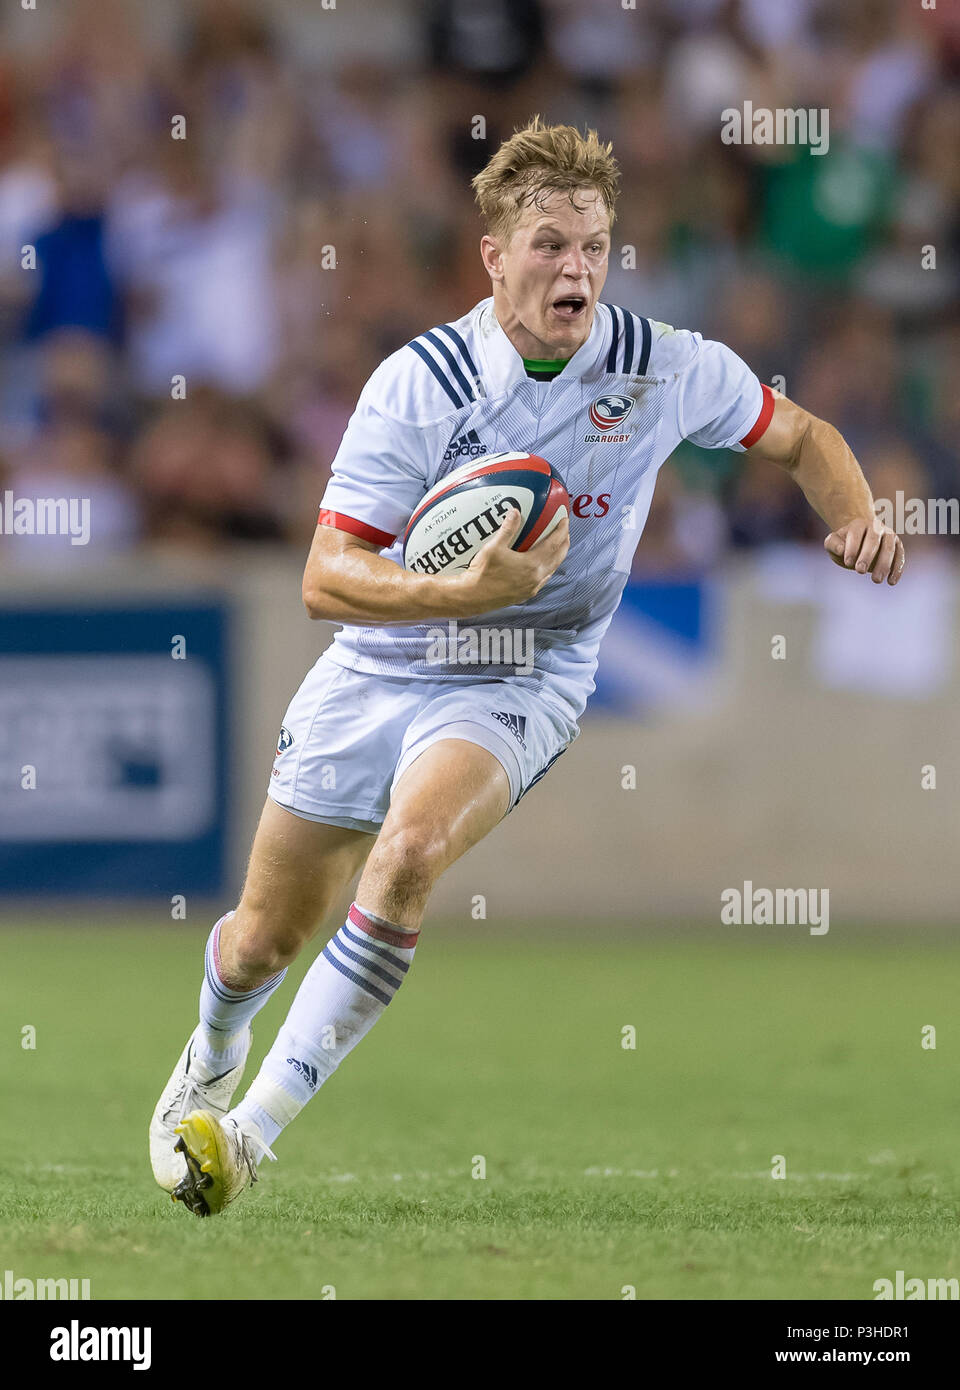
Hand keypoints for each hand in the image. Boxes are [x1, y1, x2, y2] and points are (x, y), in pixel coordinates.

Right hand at [455, 507, 569, 611]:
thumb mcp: (493, 547)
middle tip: (564, 532)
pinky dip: (547, 568)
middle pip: (558, 558)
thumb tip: (515, 512)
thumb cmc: (482, 573)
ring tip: (556, 547)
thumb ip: (507, 529)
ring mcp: (532, 588)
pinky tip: (542, 565)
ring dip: (557, 557)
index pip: (553, 544)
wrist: (473, 597)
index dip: (561, 531)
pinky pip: (543, 579)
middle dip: (564, 543)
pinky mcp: (525, 594)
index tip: (565, 520)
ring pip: (552, 569)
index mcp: (531, 564)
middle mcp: (536, 577)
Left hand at [824, 517, 904, 585]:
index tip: (848, 563)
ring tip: (876, 580)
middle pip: (874, 540)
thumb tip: (841, 550)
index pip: (856, 534)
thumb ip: (833, 544)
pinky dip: (897, 569)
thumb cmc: (843, 543)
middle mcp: (876, 527)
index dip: (852, 548)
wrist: (860, 539)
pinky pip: (900, 557)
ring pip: (889, 549)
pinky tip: (891, 581)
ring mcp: (889, 536)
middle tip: (860, 571)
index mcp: (859, 524)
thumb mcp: (832, 542)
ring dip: (884, 564)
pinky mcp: (898, 546)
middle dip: (867, 556)